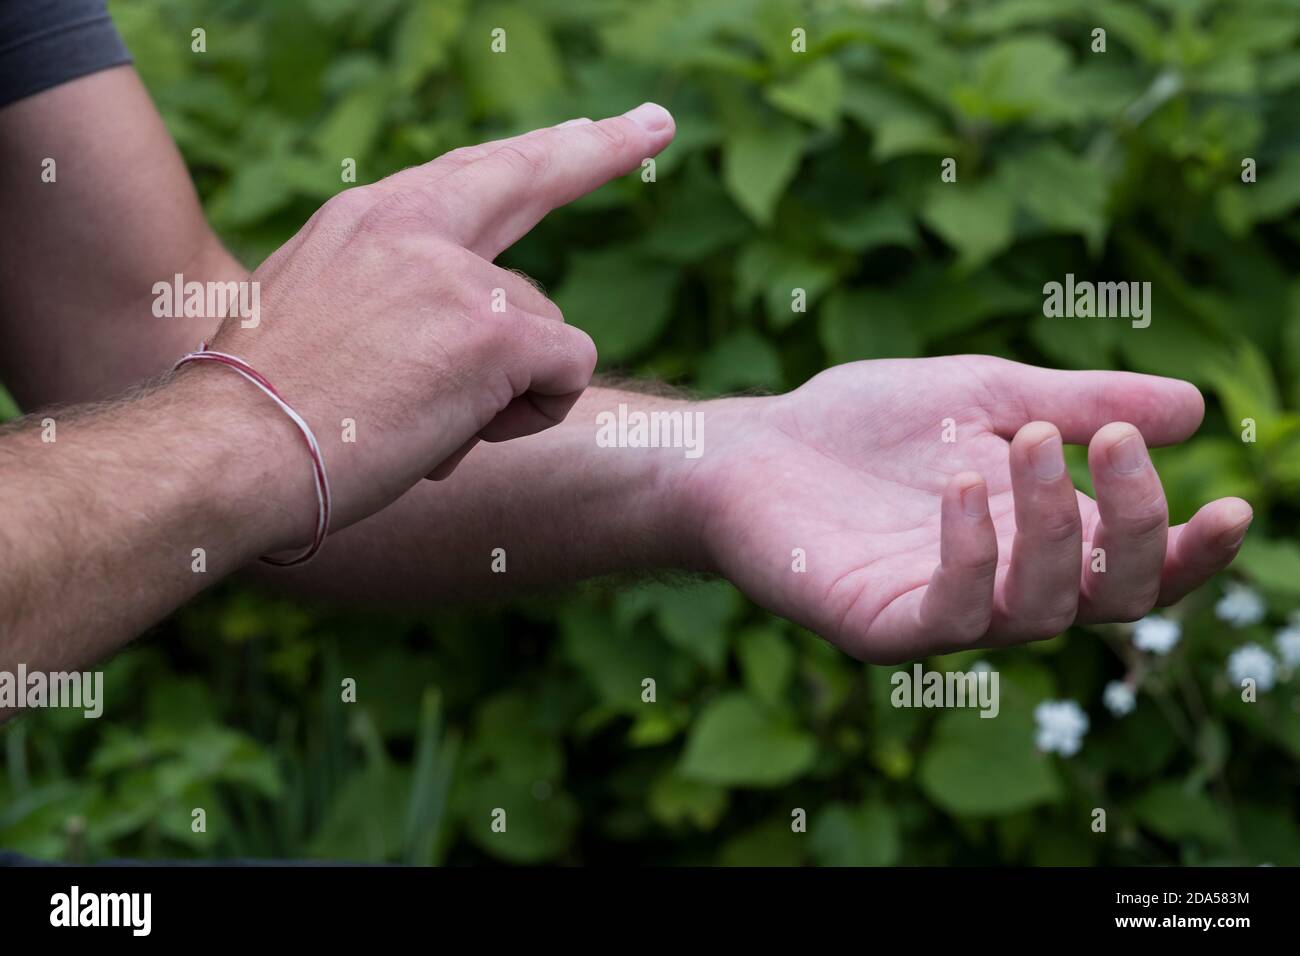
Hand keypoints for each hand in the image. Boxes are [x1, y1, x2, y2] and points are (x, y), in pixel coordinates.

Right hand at [186, 104, 675, 550]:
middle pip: (528, 175)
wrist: (227, 452)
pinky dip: (536, 411)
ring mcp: (459, 274)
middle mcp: (414, 227)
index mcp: (366, 224)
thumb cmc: (261, 418)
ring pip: (541, 326)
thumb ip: (385, 301)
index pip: (465, 175)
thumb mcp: (311, 325)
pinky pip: (566, 367)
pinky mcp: (497, 331)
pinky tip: (467, 432)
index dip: (527, 158)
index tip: (580, 131)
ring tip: (426, 422)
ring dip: (507, 387)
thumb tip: (448, 338)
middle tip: (655, 122)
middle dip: (598, 146)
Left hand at [691, 355, 1252, 662]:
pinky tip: (962, 486)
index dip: (1191, 552)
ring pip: (1040, 611)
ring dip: (1053, 524)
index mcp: (1037, 539)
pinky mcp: (879, 625)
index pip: (1136, 568)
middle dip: (1133, 527)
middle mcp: (1002, 588)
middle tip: (1107, 441)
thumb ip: (1081, 401)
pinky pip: (952, 617)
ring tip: (1033, 443)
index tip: (1233, 503)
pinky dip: (973, 553)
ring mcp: (940, 612)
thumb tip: (1194, 409)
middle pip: (1109, 600)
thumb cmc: (864, 425)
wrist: (753, 445)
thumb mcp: (987, 394)